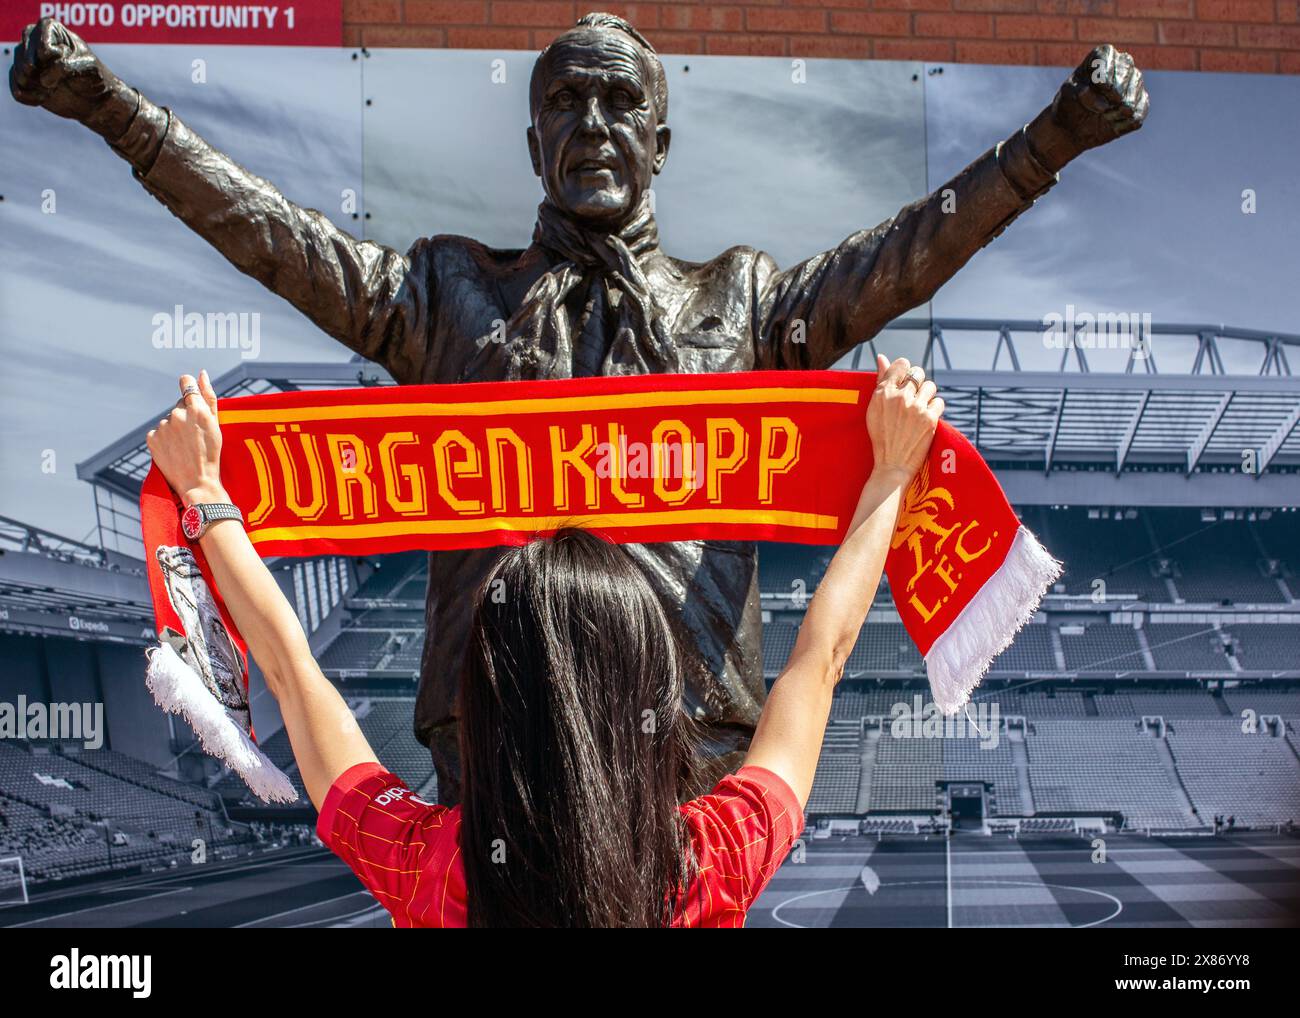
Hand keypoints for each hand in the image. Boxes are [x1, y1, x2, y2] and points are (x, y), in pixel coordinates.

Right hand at [9, 18, 135, 136]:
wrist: (95, 101)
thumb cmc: (95, 78)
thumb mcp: (88, 68)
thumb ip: (65, 66)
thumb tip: (43, 79)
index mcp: (53, 30)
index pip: (40, 41)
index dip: (49, 54)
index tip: (62, 59)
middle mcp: (36, 41)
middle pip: (23, 53)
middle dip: (36, 70)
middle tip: (51, 83)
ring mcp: (29, 60)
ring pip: (19, 71)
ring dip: (34, 85)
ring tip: (50, 91)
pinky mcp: (27, 79)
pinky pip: (16, 88)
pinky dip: (28, 96)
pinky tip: (43, 98)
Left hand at [146, 372, 227, 505]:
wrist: (197, 482)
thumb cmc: (211, 453)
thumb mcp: (215, 424)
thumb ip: (208, 396)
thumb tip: (201, 373)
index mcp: (196, 410)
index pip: (186, 383)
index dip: (188, 386)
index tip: (189, 391)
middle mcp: (178, 415)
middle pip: (179, 405)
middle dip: (185, 415)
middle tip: (194, 436)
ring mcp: (163, 427)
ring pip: (168, 420)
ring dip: (175, 429)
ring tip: (185, 446)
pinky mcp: (151, 438)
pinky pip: (158, 432)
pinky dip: (164, 439)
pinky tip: (174, 450)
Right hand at [867, 355, 943, 482]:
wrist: (891, 465)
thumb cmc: (881, 436)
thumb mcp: (874, 408)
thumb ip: (881, 381)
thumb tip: (882, 357)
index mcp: (882, 393)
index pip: (902, 364)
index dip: (906, 372)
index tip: (905, 383)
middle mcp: (899, 397)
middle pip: (918, 373)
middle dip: (918, 383)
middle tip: (914, 398)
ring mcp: (915, 408)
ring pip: (931, 386)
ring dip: (927, 396)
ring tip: (919, 410)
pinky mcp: (930, 419)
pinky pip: (939, 402)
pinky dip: (935, 410)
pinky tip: (926, 419)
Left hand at [1025, 44, 1148, 171]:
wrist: (1073, 126)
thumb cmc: (1069, 104)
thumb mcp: (1067, 94)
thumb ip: (1079, 92)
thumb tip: (1103, 104)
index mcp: (1102, 57)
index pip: (1108, 56)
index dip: (1105, 73)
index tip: (1099, 86)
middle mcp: (1122, 65)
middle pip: (1127, 71)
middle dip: (1114, 93)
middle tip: (1101, 107)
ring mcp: (1134, 84)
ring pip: (1135, 92)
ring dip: (1119, 110)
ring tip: (1104, 116)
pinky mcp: (1140, 104)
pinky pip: (1139, 113)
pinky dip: (1124, 123)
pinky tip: (1112, 125)